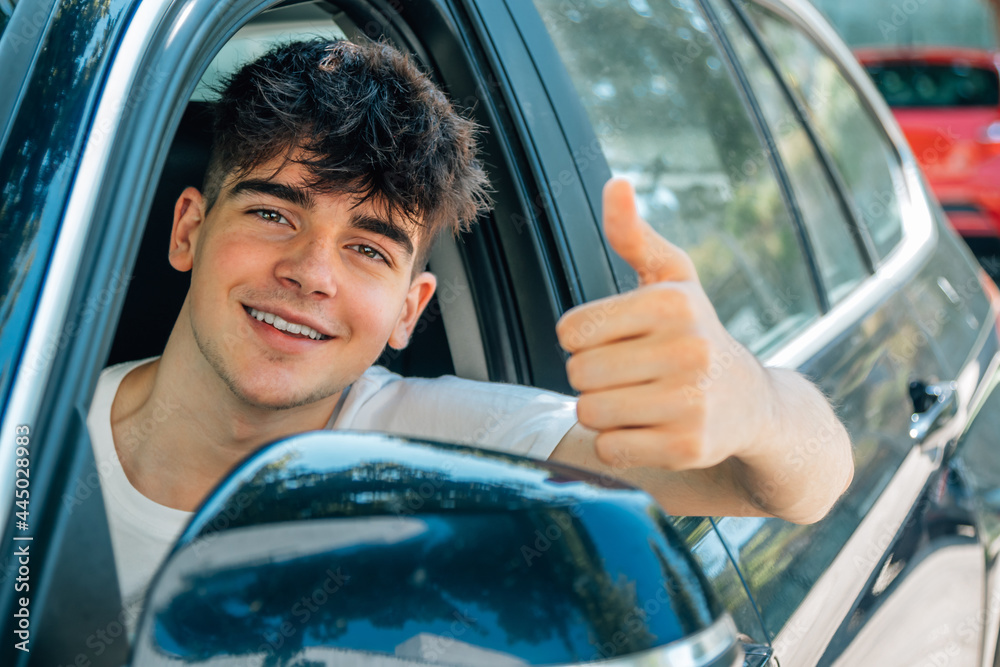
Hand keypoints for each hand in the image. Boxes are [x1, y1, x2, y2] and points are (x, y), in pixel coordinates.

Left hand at [555, 178, 773, 470]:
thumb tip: (615, 184)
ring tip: (638, 401)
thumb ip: (634, 236)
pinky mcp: (689, 448)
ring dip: (603, 411)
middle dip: (592, 377)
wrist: (753, 403)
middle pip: (577, 374)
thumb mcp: (671, 280)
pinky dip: (618, 445)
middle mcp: (687, 349)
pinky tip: (649, 430)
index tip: (616, 340)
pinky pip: (610, 450)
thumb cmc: (693, 333)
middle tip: (628, 375)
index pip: (570, 331)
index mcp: (672, 302)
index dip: (582, 340)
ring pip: (590, 413)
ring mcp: (691, 402)